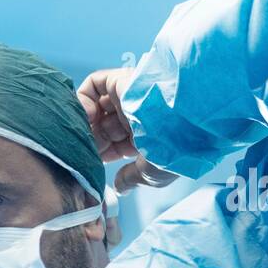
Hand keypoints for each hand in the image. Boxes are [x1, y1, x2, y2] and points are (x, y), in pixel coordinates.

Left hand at [77, 68, 178, 193]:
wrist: (184, 122)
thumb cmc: (174, 150)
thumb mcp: (152, 173)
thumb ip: (132, 178)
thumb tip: (121, 187)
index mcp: (149, 136)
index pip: (119, 144)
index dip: (105, 153)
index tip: (94, 163)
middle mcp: (140, 115)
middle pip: (106, 126)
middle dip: (94, 138)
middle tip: (84, 148)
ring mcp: (131, 97)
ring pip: (99, 106)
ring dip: (87, 121)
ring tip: (83, 133)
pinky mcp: (123, 80)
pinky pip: (96, 84)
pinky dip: (85, 98)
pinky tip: (87, 115)